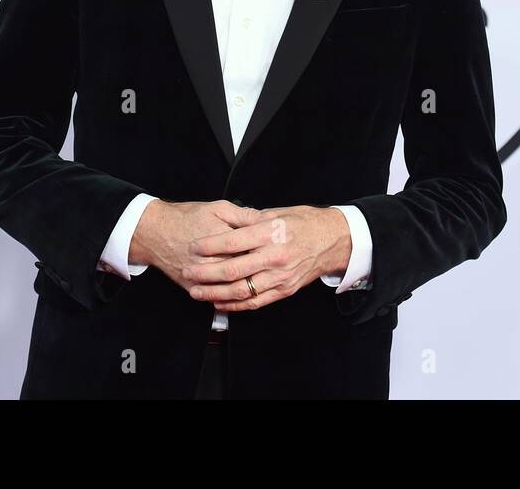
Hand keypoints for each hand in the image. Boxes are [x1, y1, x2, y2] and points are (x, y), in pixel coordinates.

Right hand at [129, 199, 264, 295]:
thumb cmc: (187, 217)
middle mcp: (216, 262)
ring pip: (232, 291)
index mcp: (227, 240)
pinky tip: (239, 299)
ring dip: (248, 291)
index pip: (255, 251)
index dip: (268, 252)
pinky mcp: (193, 288)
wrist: (156, 232)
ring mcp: (204, 278)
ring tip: (260, 287)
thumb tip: (264, 220)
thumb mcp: (218, 208)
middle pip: (246, 272)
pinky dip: (227, 302)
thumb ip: (243, 216)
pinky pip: (214, 299)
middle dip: (261, 273)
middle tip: (272, 270)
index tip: (278, 251)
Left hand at [181, 205, 351, 310]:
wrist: (332, 241)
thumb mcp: (277, 213)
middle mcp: (274, 256)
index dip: (209, 246)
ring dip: (215, 293)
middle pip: (233, 269)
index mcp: (271, 233)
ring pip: (241, 290)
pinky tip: (219, 303)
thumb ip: (250, 219)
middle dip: (205, 273)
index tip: (193, 247)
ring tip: (196, 292)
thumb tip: (226, 222)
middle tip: (187, 271)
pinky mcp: (284, 290)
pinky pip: (255, 302)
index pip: (233, 242)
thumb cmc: (304, 223)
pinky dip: (235, 306)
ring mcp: (279, 276)